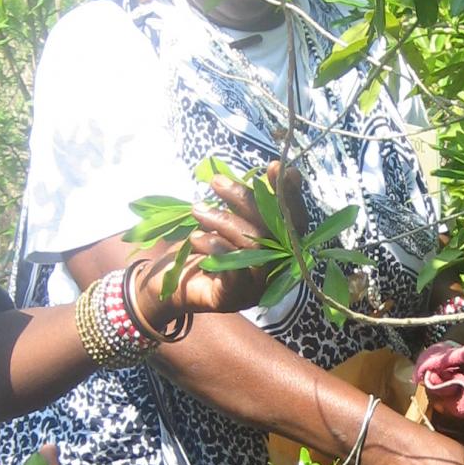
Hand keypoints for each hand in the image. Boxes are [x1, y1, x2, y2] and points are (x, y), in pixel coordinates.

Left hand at [134, 162, 301, 321]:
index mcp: (279, 248)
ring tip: (197, 210)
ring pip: (254, 245)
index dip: (289, 193)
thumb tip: (265, 169)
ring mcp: (259, 286)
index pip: (295, 218)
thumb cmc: (202, 244)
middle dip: (245, 199)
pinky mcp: (236, 297)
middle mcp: (276, 269)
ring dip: (223, 221)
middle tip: (216, 182)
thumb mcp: (226, 217)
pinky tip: (196, 239)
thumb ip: (245, 201)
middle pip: (275, 229)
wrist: (168, 282)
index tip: (274, 166)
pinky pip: (235, 269)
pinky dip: (215, 247)